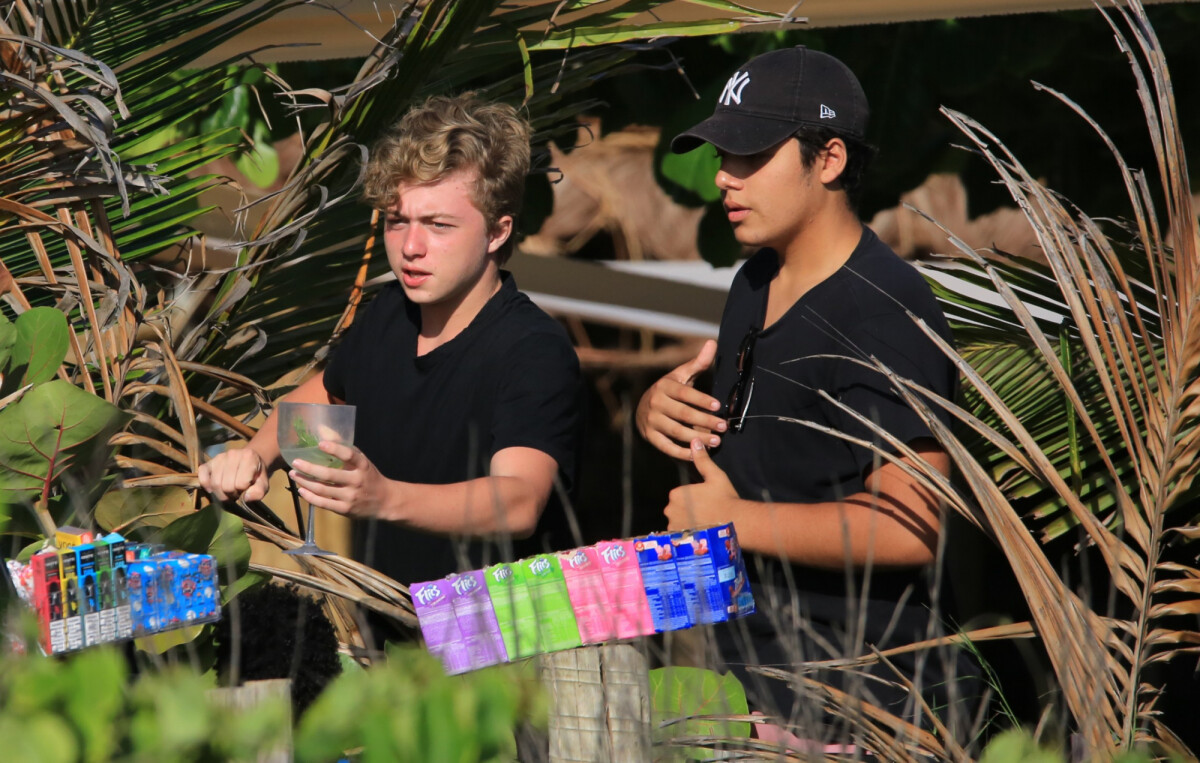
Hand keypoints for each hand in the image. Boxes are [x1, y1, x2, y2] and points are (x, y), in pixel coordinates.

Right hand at [198, 447, 269, 501]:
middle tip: (236, 493)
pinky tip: (213, 489)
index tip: (245, 489)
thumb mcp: (263, 484)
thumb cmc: (256, 475)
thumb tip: (245, 498)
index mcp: (248, 457)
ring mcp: (219, 457)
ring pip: (214, 483)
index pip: (240, 484)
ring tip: (229, 491)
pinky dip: (206, 485)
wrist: (251, 462)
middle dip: (231, 494)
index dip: (243, 491)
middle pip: (225, 485)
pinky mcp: (209, 462)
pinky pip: (202, 475)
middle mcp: (232, 454)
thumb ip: (259, 492)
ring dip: (221, 493)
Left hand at [289, 441, 396, 519]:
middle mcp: (357, 481)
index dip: (335, 449)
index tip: (320, 443)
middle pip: (330, 475)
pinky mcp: (345, 509)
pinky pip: (323, 503)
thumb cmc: (368, 476)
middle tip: (295, 462)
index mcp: (363, 465)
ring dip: (305, 481)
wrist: (384, 500)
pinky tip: (301, 490)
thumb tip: (321, 429)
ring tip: (294, 474)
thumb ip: (342, 446)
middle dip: (309, 468)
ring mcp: (351, 496)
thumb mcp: (361, 460)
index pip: (349, 455)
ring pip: (322, 489)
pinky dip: (310, 497)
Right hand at [636, 340, 726, 459]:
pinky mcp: (650, 436)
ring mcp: (651, 420)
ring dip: (698, 438)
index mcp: (665, 386)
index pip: (685, 393)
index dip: (701, 400)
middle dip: (705, 421)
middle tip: (723, 427)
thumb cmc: (669, 390)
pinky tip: (698, 453)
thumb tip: (712, 342)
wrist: (642, 408)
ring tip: (716, 442)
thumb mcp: (681, 375)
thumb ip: (698, 362)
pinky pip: (667, 447)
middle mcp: (655, 402)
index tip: (718, 406)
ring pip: (677, 432)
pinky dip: (682, 452)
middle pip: (683, 414)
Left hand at [663, 439, 739, 530]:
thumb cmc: (725, 498)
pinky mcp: (679, 539)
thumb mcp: (715, 476)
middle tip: (706, 512)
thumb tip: (695, 441)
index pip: (679, 495)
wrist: (735, 523)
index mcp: (676, 494)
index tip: (705, 501)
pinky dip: (687, 534)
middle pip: (676, 509)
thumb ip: (702, 460)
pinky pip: (679, 535)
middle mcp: (670, 510)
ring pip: (677, 522)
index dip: (692, 498)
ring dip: (687, 523)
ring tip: (704, 523)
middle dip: (687, 511)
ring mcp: (673, 526)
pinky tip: (700, 532)